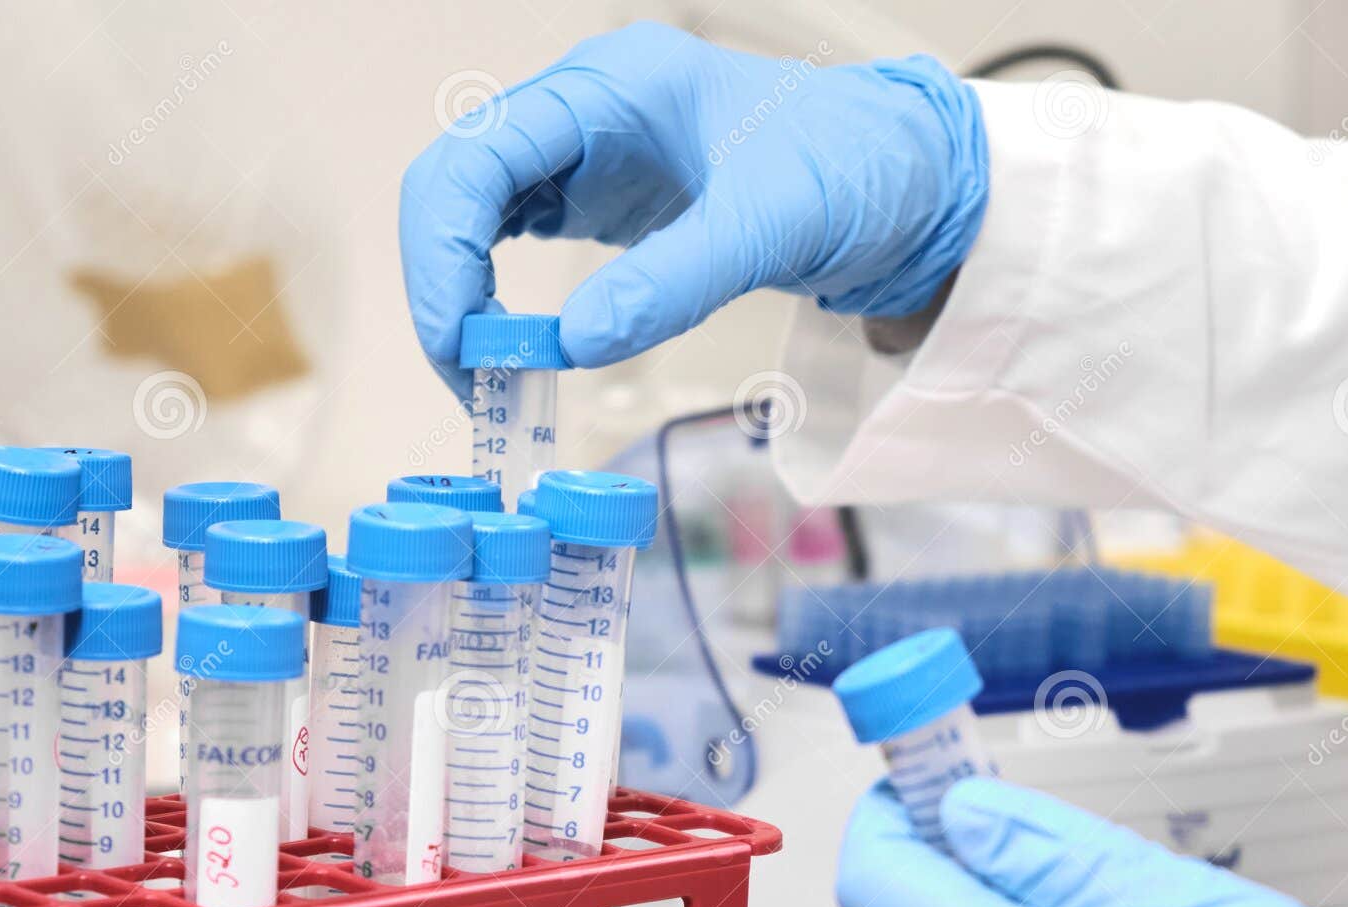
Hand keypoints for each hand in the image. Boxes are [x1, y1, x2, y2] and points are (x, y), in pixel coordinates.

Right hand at [400, 21, 987, 396]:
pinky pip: (514, 243)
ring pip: (474, 218)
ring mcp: (585, 156)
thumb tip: (573, 347)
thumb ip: (674, 282)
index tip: (458, 341)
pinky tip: (518, 349)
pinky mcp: (599, 201)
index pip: (477, 155)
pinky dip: (500, 301)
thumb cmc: (853, 167)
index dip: (443, 251)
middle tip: (468, 377)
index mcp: (610, 88)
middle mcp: (582, 112)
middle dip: (442, 282)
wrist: (906, 179)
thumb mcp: (770, 225)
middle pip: (456, 186)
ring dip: (463, 298)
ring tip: (488, 378)